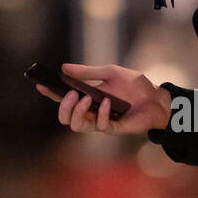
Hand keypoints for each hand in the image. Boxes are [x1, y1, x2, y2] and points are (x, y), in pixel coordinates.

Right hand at [35, 63, 172, 135]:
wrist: (156, 97)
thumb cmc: (134, 85)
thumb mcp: (110, 72)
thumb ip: (87, 72)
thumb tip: (64, 68)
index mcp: (87, 97)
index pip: (64, 98)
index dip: (51, 93)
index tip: (41, 85)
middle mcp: (91, 112)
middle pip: (65, 117)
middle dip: (63, 106)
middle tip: (71, 94)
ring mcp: (101, 122)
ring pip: (77, 126)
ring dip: (78, 112)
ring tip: (87, 99)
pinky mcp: (113, 129)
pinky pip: (100, 126)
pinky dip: (102, 113)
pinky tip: (109, 103)